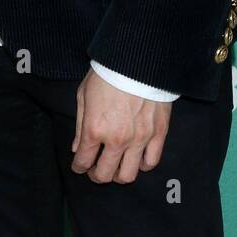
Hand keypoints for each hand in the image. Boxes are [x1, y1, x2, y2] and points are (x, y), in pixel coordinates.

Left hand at [71, 68, 171, 183]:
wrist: (135, 60)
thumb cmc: (106, 74)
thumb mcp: (84, 96)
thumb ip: (80, 125)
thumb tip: (77, 148)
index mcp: (94, 129)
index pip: (83, 161)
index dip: (79, 167)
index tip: (79, 167)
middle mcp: (116, 139)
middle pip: (106, 174)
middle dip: (96, 176)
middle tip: (95, 170)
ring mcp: (139, 139)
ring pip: (129, 175)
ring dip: (119, 175)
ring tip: (116, 166)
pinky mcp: (158, 134)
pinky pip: (151, 162)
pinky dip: (142, 165)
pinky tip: (136, 159)